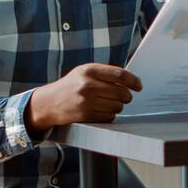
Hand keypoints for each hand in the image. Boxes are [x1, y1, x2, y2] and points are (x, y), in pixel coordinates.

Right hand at [27, 63, 142, 130]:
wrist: (49, 103)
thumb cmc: (71, 86)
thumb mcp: (84, 72)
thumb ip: (105, 74)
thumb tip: (131, 81)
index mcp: (89, 70)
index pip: (120, 74)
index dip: (133, 81)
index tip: (138, 86)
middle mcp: (87, 84)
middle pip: (122, 92)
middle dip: (127, 96)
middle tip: (124, 97)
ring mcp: (86, 101)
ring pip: (117, 106)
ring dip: (118, 106)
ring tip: (108, 103)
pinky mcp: (85, 115)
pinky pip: (109, 117)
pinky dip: (109, 115)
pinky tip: (101, 110)